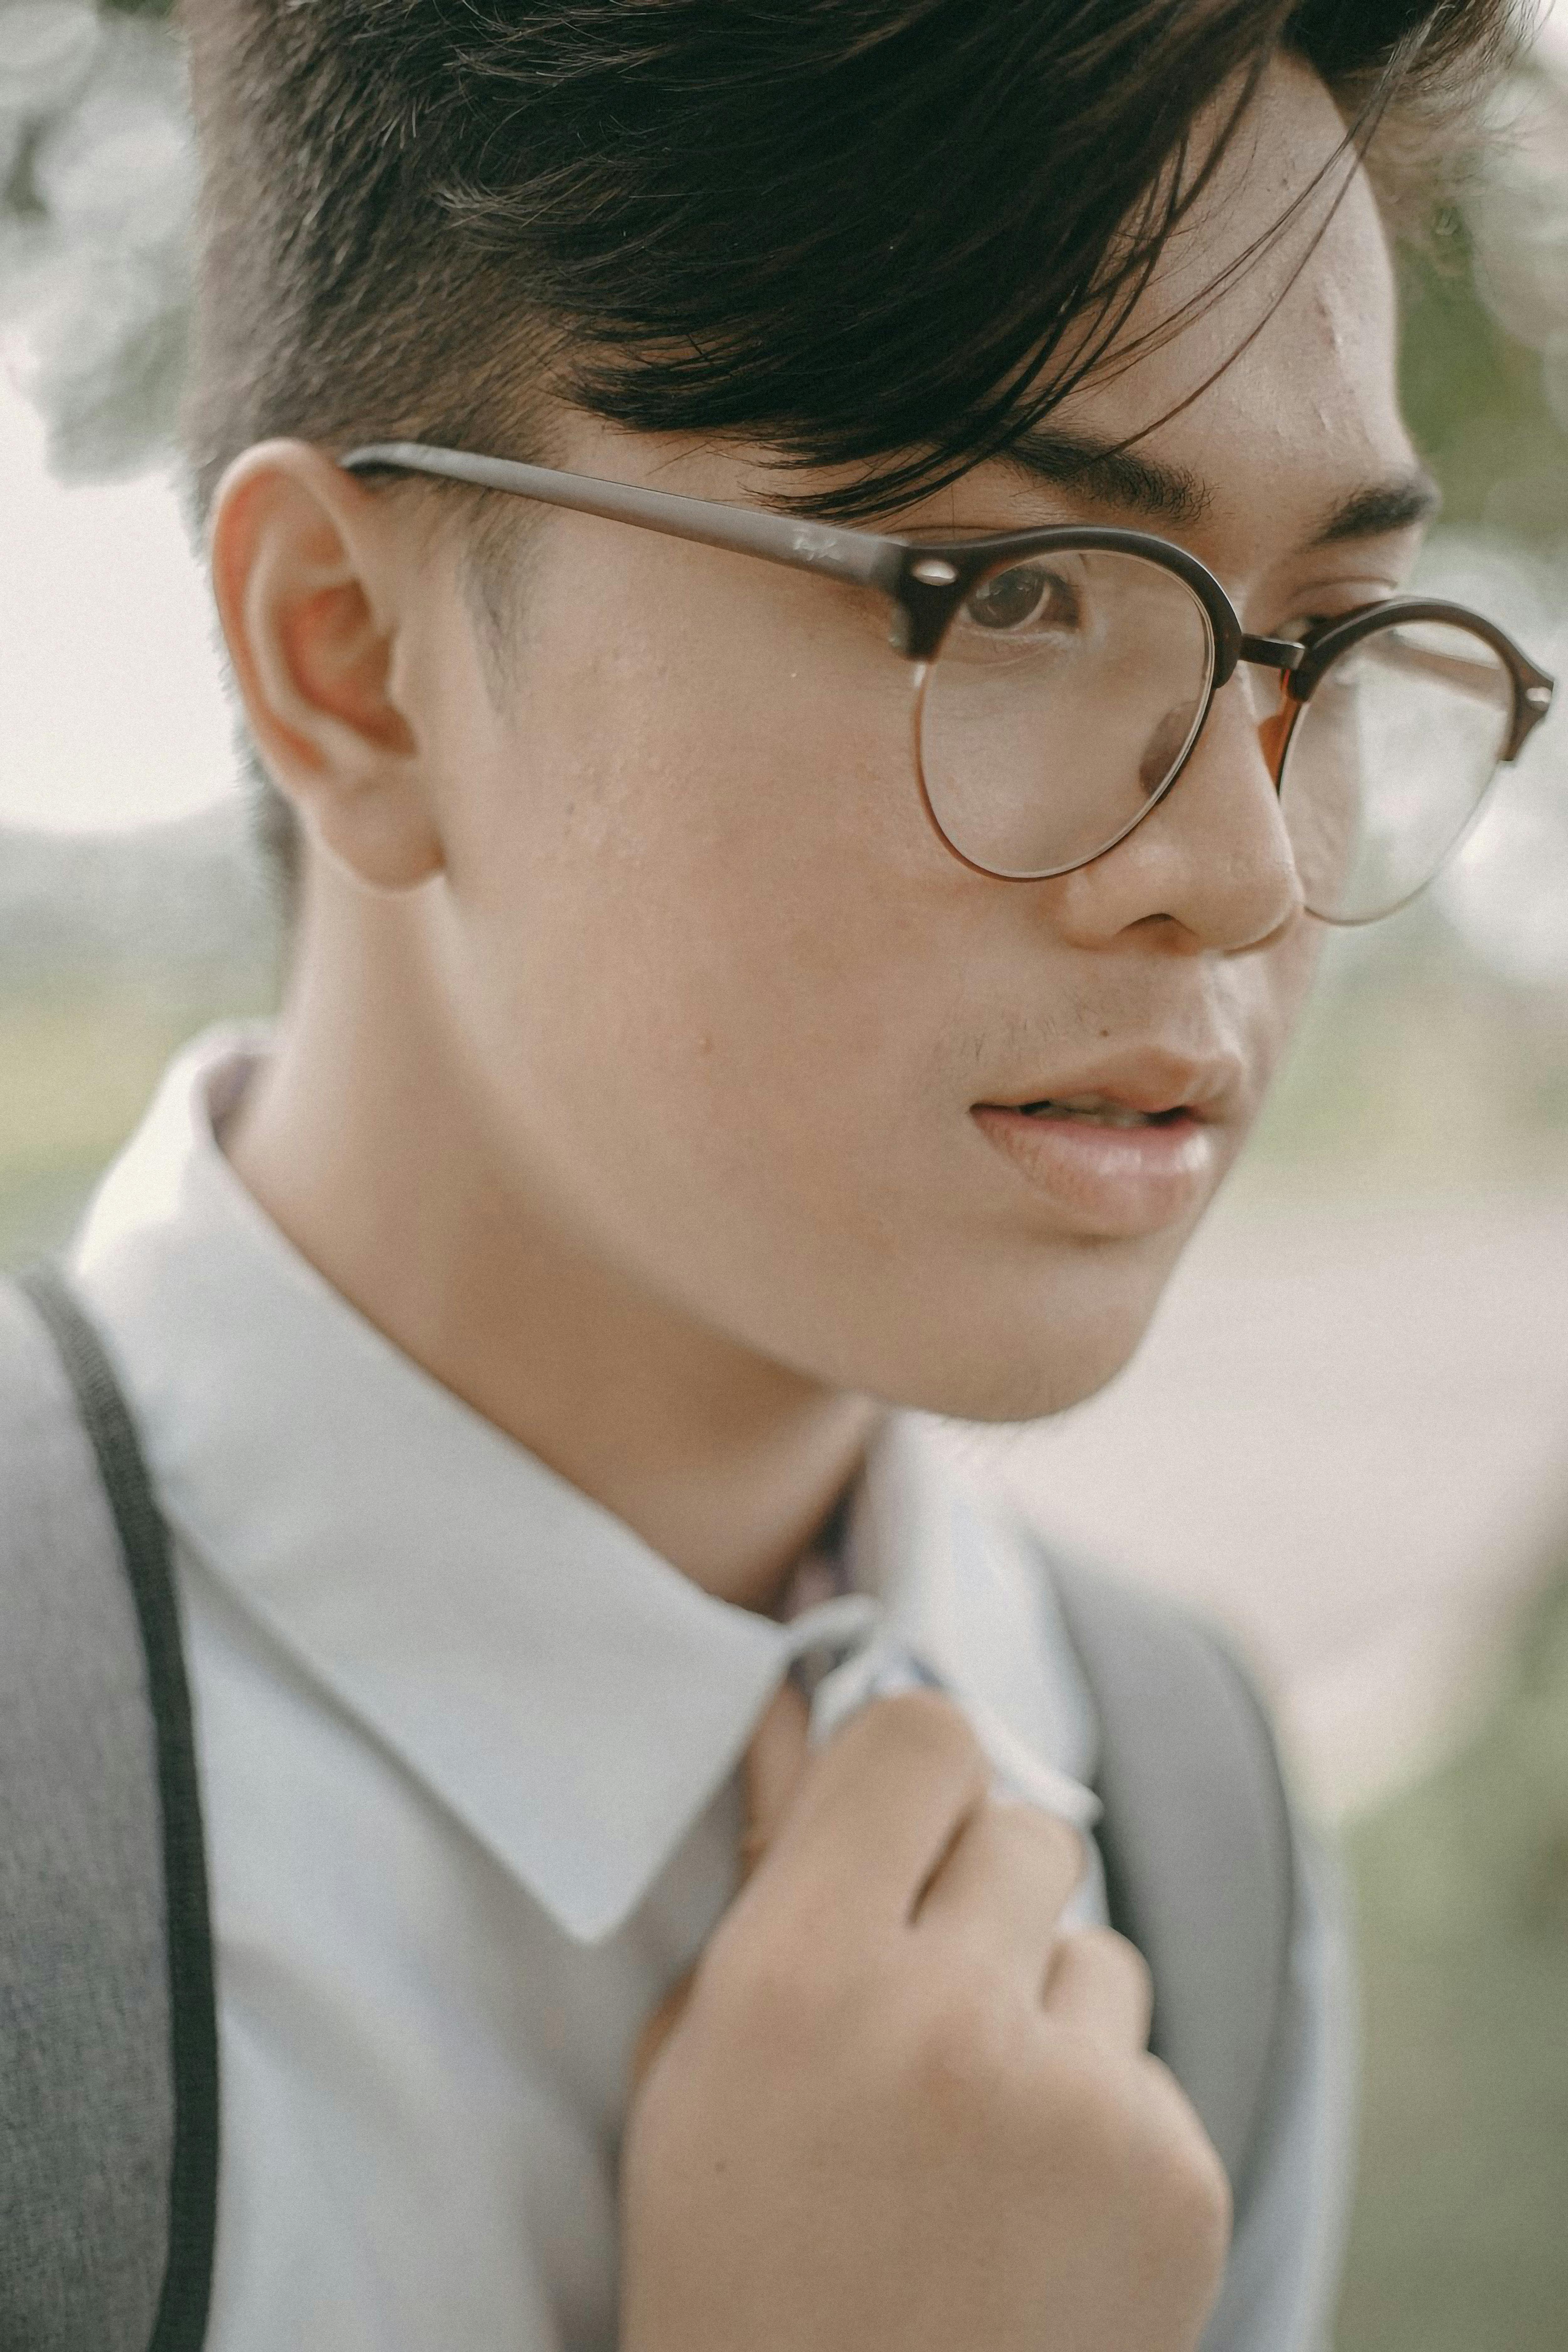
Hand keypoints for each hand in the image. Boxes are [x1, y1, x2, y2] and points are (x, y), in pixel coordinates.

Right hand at [620, 1686, 1230, 2351]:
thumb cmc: (739, 2266)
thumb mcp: (702, 2062)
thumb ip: (771, 1879)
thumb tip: (811, 1709)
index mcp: (802, 1978)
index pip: (921, 1740)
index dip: (914, 1774)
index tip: (900, 1827)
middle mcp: (947, 2022)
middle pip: (1027, 1830)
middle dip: (979, 1897)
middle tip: (931, 1998)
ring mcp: (1078, 2106)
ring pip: (1099, 1950)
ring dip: (1046, 2011)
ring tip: (979, 2135)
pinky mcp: (1179, 2180)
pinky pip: (1147, 2063)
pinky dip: (1099, 2115)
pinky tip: (1035, 2211)